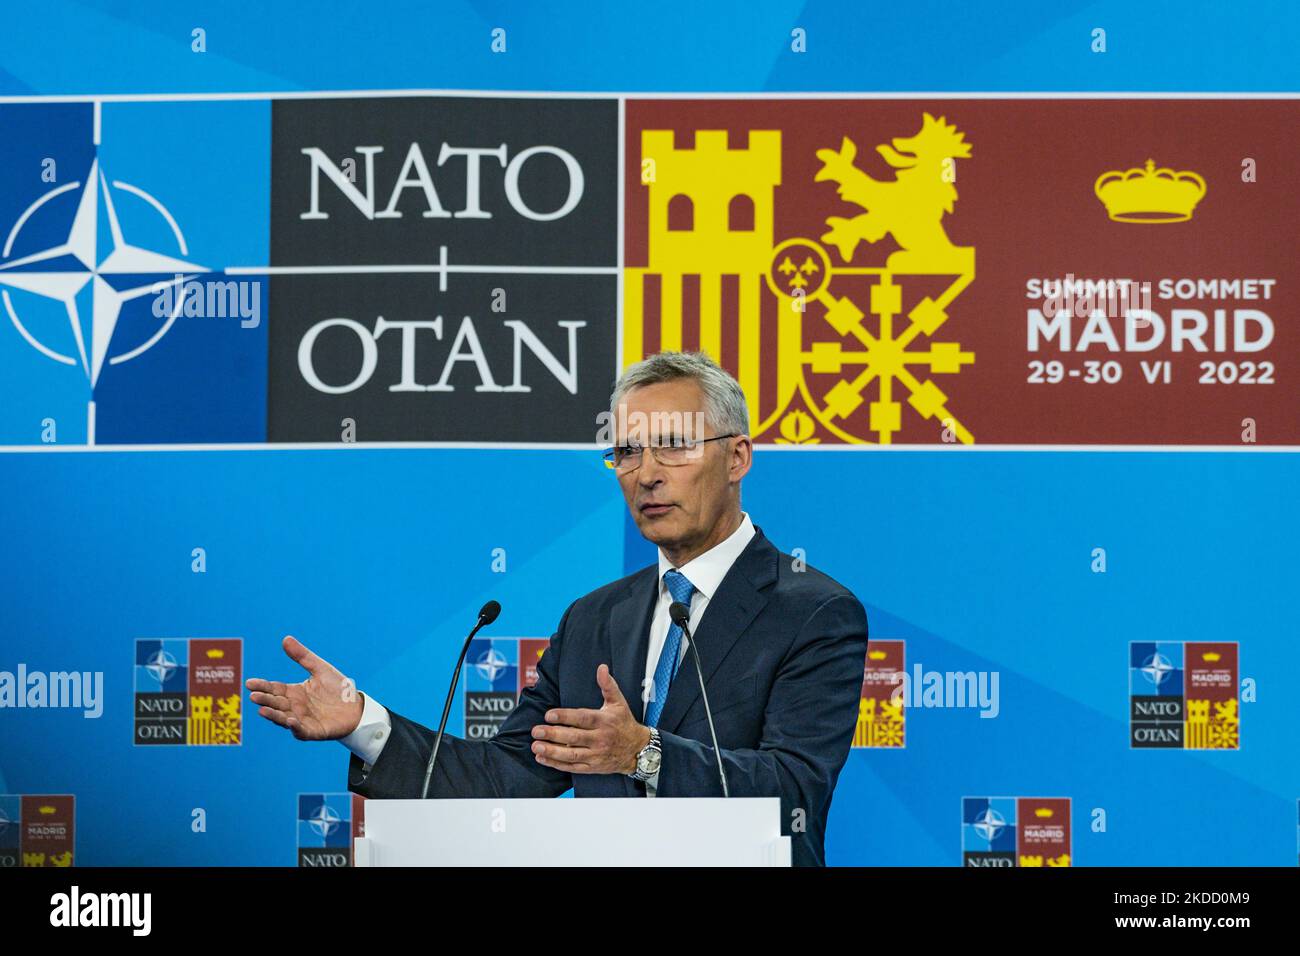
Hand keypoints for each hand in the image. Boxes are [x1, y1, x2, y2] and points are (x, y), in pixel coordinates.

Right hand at [245, 636, 362, 740]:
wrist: (356, 706)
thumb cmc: (337, 688)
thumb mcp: (320, 668)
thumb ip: (303, 656)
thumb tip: (285, 638)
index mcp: (294, 692)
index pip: (274, 689)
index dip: (262, 686)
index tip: (249, 683)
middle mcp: (294, 707)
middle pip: (276, 703)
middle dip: (264, 700)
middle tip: (253, 696)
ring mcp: (302, 720)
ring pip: (283, 718)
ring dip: (274, 716)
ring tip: (262, 711)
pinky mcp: (313, 731)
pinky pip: (302, 731)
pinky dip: (295, 727)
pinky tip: (291, 721)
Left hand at [531, 664, 650, 774]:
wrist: (638, 750)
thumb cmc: (624, 723)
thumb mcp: (619, 702)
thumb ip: (608, 685)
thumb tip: (602, 668)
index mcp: (604, 721)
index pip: (582, 718)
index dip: (564, 717)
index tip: (548, 715)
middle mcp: (600, 739)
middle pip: (574, 737)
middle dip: (553, 734)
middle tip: (536, 731)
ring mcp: (596, 755)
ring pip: (571, 755)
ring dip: (552, 751)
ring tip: (536, 746)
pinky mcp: (593, 767)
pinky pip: (573, 767)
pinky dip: (557, 764)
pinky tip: (543, 759)